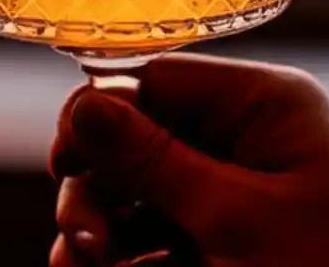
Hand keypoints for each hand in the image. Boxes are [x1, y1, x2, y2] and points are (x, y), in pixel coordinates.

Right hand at [49, 54, 328, 266]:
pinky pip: (151, 236)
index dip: (100, 117)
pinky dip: (122, 258)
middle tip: (83, 241)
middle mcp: (242, 140)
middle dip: (97, 188)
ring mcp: (230, 195)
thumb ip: (154, 162)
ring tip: (84, 266)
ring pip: (133, 194)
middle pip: (132, 141)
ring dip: (98, 228)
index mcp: (262, 107)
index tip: (65, 162)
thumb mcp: (236, 219)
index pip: (153, 80)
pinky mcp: (222, 244)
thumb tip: (83, 107)